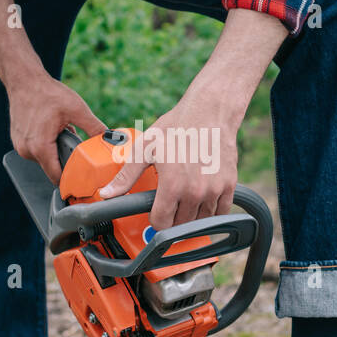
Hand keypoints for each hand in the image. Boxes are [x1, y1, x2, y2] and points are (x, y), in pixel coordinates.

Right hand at [9, 74, 105, 184]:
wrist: (24, 80)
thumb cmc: (47, 93)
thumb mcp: (76, 109)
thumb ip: (94, 127)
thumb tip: (111, 138)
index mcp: (40, 147)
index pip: (56, 177)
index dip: (71, 180)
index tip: (82, 180)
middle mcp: (27, 150)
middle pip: (51, 168)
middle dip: (65, 159)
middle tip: (74, 143)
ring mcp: (20, 146)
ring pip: (44, 159)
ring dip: (55, 150)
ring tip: (60, 131)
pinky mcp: (17, 141)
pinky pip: (36, 150)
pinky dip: (46, 144)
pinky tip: (51, 129)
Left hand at [99, 100, 238, 229]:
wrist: (210, 111)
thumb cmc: (177, 126)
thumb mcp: (145, 148)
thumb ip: (126, 176)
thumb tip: (106, 194)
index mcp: (172, 186)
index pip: (162, 223)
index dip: (155, 220)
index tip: (156, 211)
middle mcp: (194, 192)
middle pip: (181, 225)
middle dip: (172, 219)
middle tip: (169, 205)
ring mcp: (214, 190)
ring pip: (201, 222)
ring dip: (192, 217)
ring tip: (184, 201)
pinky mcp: (229, 185)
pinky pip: (221, 212)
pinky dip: (212, 211)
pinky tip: (203, 200)